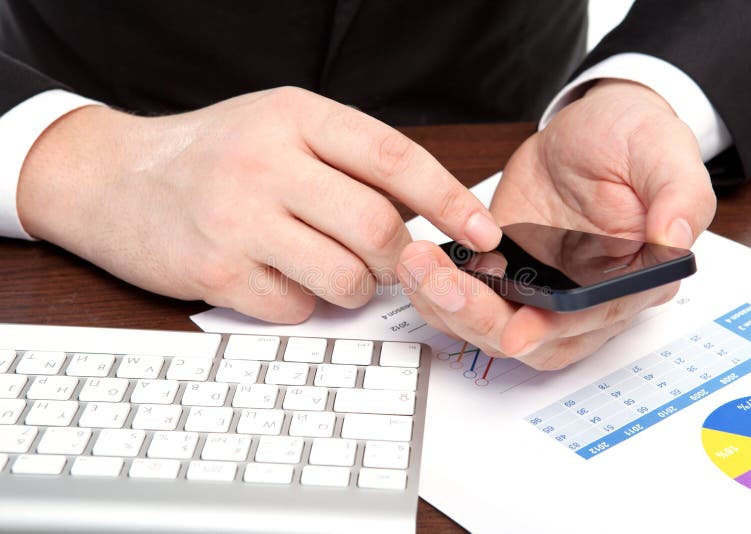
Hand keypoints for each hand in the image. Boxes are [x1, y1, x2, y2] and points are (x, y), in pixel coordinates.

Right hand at [18, 87, 500, 321]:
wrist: (115, 179)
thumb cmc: (215, 155)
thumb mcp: (280, 128)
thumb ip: (348, 160)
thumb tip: (426, 214)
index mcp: (295, 116)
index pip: (394, 159)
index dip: (449, 200)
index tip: (482, 232)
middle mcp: (267, 162)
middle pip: (378, 228)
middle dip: (402, 259)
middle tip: (395, 263)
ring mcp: (238, 218)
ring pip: (346, 277)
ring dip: (356, 286)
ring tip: (333, 270)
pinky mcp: (216, 272)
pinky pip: (297, 308)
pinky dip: (304, 302)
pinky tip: (280, 278)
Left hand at [397, 80, 715, 368]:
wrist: (592, 129)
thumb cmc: (633, 138)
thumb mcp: (664, 149)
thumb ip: (679, 192)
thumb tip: (678, 235)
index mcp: (634, 278)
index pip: (595, 321)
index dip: (555, 329)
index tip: (515, 329)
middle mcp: (587, 298)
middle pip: (537, 340)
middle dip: (485, 321)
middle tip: (442, 286)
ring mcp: (542, 290)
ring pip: (495, 327)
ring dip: (451, 309)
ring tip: (418, 267)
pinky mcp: (507, 274)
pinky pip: (471, 299)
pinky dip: (439, 293)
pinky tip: (418, 265)